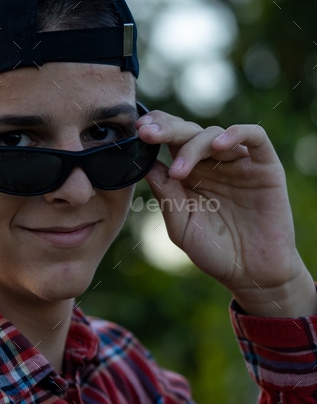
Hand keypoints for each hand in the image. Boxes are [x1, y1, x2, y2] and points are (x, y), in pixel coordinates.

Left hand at [135, 110, 316, 316]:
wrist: (251, 274)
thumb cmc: (213, 252)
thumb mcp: (181, 225)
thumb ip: (166, 195)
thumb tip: (145, 164)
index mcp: (189, 174)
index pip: (170, 141)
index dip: (155, 130)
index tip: (137, 133)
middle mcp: (212, 164)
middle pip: (188, 131)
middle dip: (166, 129)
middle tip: (147, 135)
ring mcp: (238, 163)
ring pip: (214, 133)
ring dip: (193, 145)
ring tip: (179, 171)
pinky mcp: (265, 166)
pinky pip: (255, 137)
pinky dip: (236, 133)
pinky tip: (217, 145)